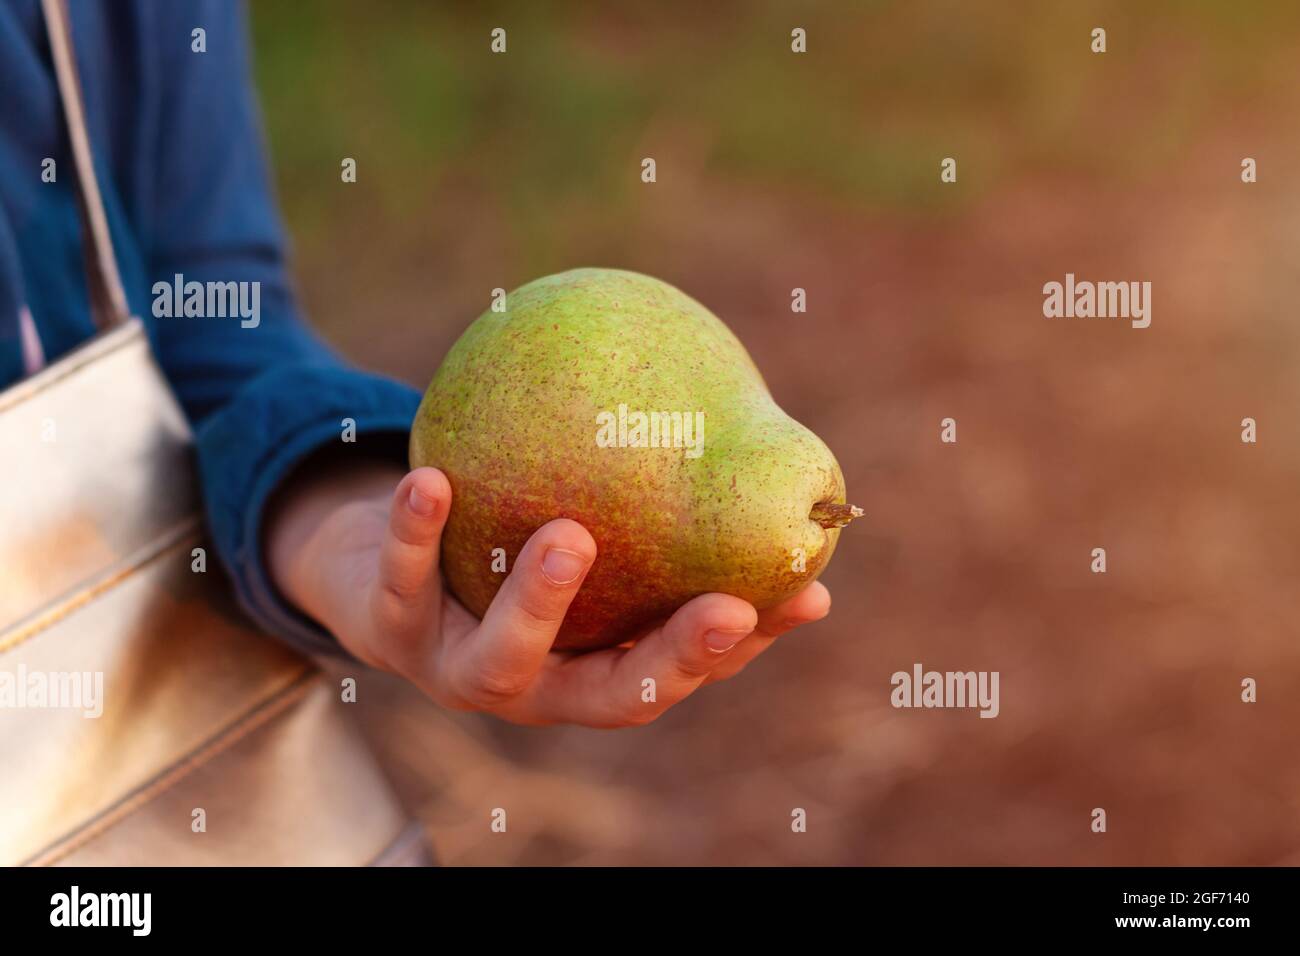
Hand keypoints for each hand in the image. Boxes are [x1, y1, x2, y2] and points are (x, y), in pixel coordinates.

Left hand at [266, 461, 830, 726]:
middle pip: (611, 695)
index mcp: (591, 673)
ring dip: (540, 602)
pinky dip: (414, 533)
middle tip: (727, 608)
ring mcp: (459, 668)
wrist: (378, 582)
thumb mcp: (589, 539)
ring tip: (572, 535)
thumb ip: (651, 518)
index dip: (745, 646)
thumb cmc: (509, 555)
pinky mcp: (391, 626)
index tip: (806, 597)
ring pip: (503, 657)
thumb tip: (762, 449)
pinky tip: (431, 478)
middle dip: (672, 658)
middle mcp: (536, 689)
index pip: (684, 669)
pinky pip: (401, 579)